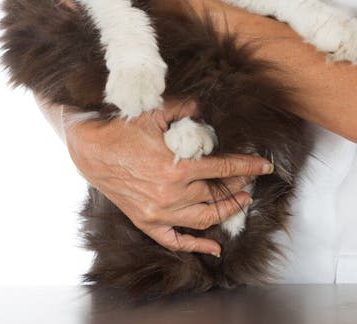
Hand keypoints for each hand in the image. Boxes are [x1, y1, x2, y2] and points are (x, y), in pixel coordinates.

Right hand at [64, 96, 272, 256]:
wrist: (92, 149)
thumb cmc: (125, 128)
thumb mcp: (157, 111)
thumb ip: (187, 108)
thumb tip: (206, 108)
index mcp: (177, 166)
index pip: (223, 169)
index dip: (247, 167)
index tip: (265, 167)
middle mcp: (171, 194)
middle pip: (216, 194)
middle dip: (238, 185)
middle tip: (250, 179)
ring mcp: (159, 212)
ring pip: (203, 219)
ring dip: (226, 211)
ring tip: (241, 201)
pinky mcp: (147, 222)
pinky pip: (176, 240)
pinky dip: (197, 246)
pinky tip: (215, 247)